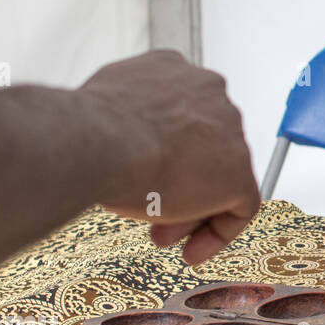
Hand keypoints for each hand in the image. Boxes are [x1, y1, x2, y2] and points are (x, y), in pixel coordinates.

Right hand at [80, 50, 259, 263]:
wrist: (96, 141)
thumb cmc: (84, 128)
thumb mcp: (100, 113)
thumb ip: (121, 121)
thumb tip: (112, 141)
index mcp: (174, 71)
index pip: (180, 116)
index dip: (161, 153)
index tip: (140, 178)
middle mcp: (209, 92)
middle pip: (202, 147)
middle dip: (176, 184)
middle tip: (150, 215)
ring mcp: (229, 131)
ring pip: (218, 177)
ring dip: (190, 210)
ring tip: (160, 238)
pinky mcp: (239, 171)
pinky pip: (240, 207)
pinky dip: (217, 232)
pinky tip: (191, 253)